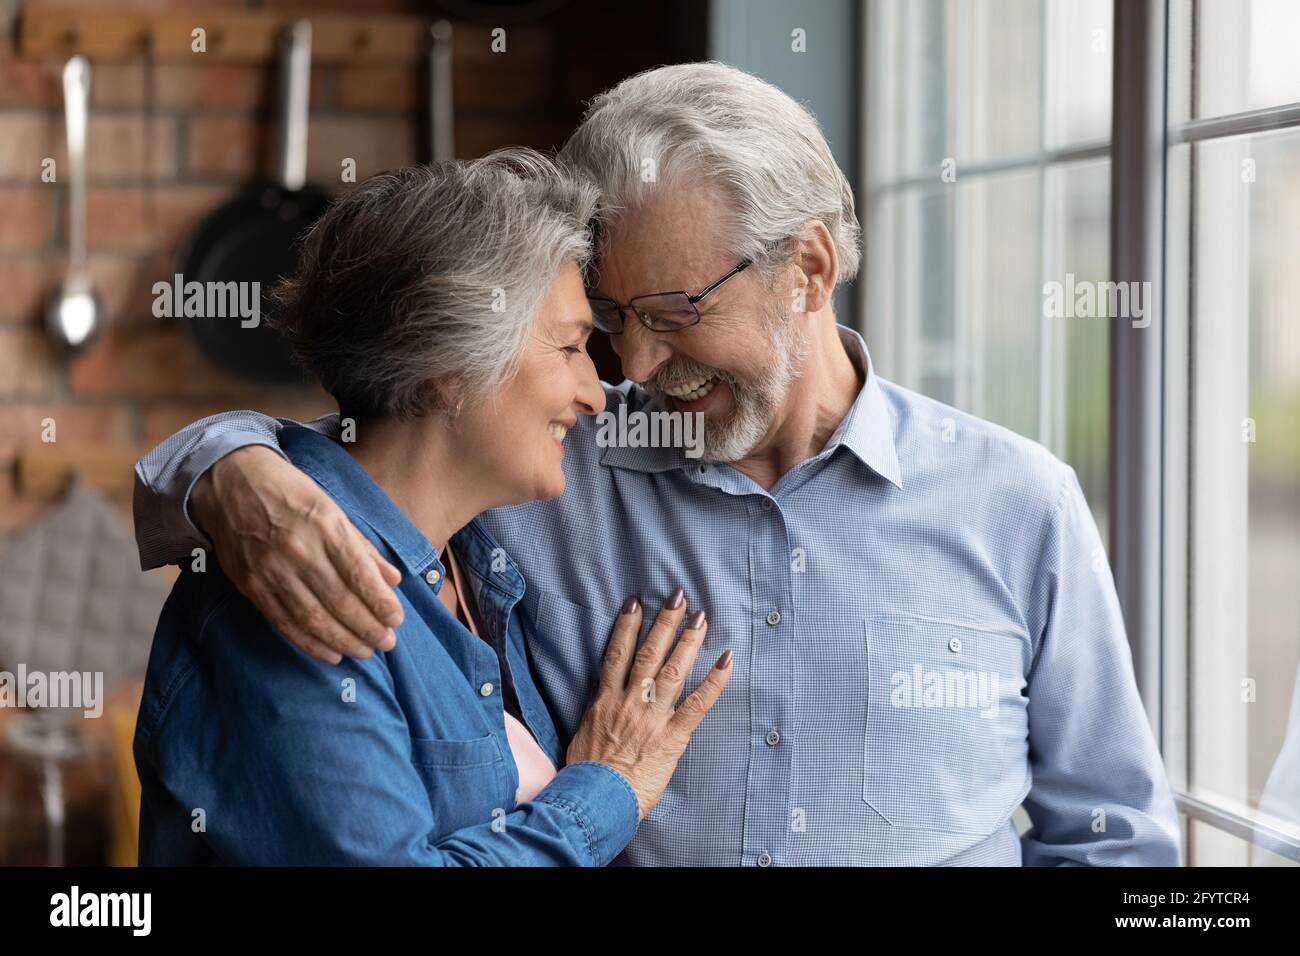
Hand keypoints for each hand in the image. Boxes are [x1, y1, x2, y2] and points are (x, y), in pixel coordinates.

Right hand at [190, 445, 404, 663]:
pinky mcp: (252, 586)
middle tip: (387, 643)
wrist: (231, 483)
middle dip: (368, 628)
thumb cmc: (291, 492)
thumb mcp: (333, 508)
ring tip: (365, 652)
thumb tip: (393, 579)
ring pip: (313, 618)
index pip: (360, 576)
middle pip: (340, 601)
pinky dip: (310, 643)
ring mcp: (272, 571)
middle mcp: (300, 551)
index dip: (381, 604)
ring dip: (344, 640)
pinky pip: (284, 622)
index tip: (397, 620)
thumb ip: (363, 547)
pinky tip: (332, 653)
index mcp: (326, 527)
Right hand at [566, 590, 731, 819]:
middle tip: (679, 596)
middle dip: (665, 622)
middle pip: (648, 652)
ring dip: (688, 641)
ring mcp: (652, 717)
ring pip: (672, 670)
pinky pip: (697, 704)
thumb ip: (597, 713)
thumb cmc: (586, 774)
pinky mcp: (672, 737)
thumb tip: (602, 702)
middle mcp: (629, 701)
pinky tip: (727, 661)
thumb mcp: (583, 734)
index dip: (628, 625)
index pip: (617, 653)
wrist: (595, 800)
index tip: (636, 602)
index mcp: (605, 700)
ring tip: (702, 617)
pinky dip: (714, 681)